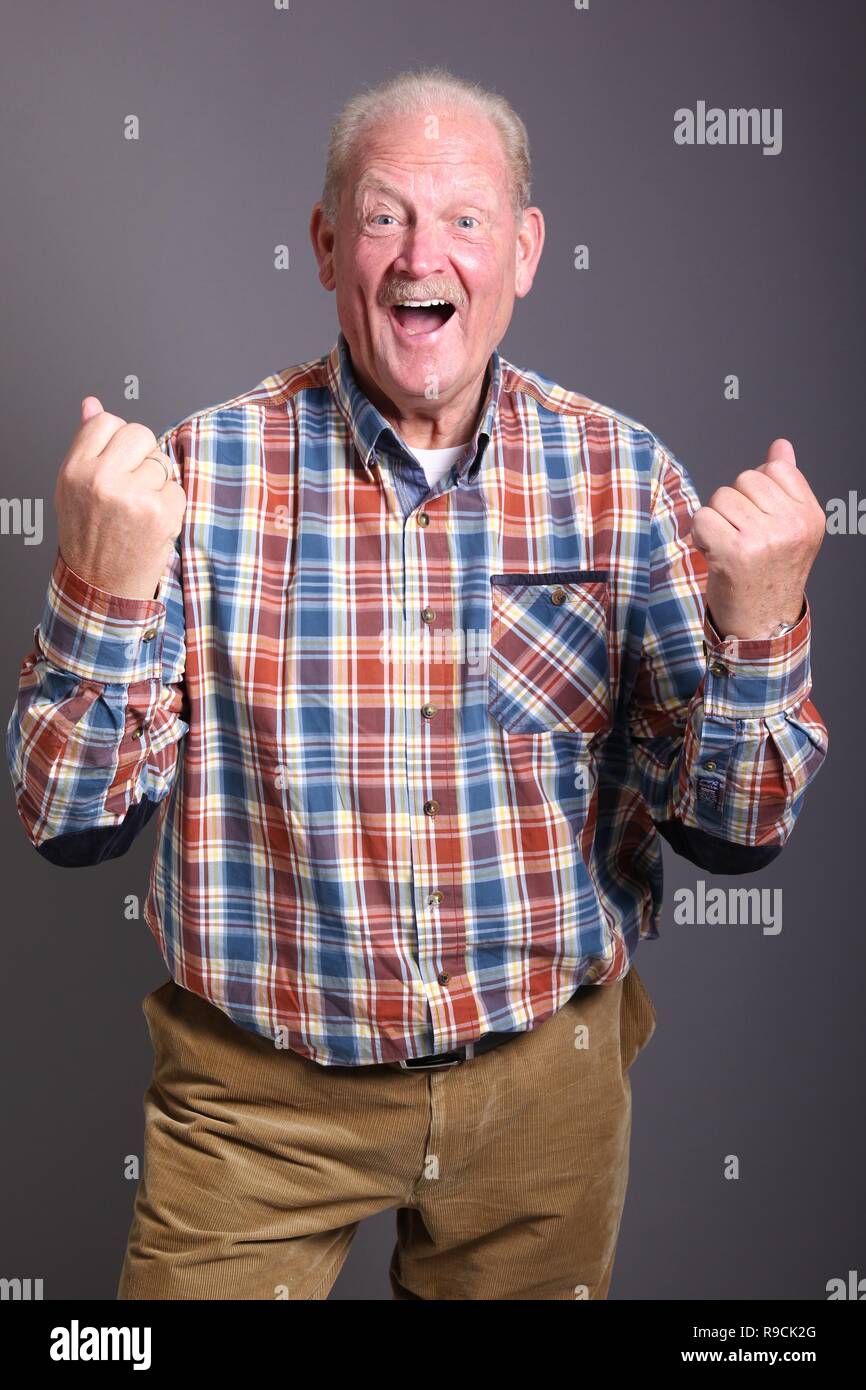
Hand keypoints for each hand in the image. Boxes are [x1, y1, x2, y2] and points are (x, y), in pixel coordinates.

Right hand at [54, 397, 185, 599]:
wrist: (101, 586)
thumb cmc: (90, 536)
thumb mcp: (75, 487)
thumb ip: (87, 443)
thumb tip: (92, 403)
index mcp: (75, 469)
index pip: (107, 421)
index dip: (118, 440)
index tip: (117, 463)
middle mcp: (101, 479)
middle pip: (140, 433)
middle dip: (143, 456)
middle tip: (131, 487)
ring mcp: (132, 496)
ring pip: (162, 462)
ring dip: (157, 483)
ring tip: (138, 510)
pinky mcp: (159, 513)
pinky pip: (177, 488)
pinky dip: (171, 505)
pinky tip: (152, 523)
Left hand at [685, 438, 824, 639]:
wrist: (762, 625)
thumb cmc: (770, 574)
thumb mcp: (788, 528)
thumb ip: (785, 485)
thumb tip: (781, 445)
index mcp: (810, 516)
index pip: (775, 467)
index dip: (755, 490)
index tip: (758, 519)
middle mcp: (792, 526)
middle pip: (745, 479)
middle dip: (734, 504)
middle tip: (741, 536)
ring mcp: (764, 539)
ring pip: (721, 497)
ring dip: (716, 520)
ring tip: (729, 547)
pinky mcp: (735, 553)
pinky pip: (703, 517)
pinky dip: (700, 535)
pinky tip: (714, 554)